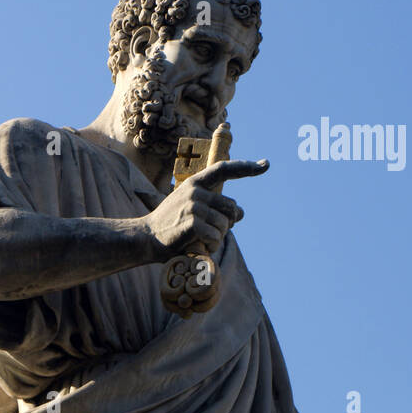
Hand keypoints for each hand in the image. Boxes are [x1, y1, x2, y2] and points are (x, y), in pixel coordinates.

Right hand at [141, 158, 267, 259]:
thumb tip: (241, 213)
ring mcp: (193, 206)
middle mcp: (195, 191)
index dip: (246, 167)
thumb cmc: (171, 224)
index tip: (265, 165)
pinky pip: (215, 236)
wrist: (146, 237)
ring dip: (218, 237)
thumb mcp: (192, 210)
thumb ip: (216, 208)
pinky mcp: (191, 223)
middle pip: (231, 208)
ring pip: (225, 224)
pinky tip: (199, 247)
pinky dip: (211, 246)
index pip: (224, 169)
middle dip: (227, 224)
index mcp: (195, 183)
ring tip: (201, 240)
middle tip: (210, 233)